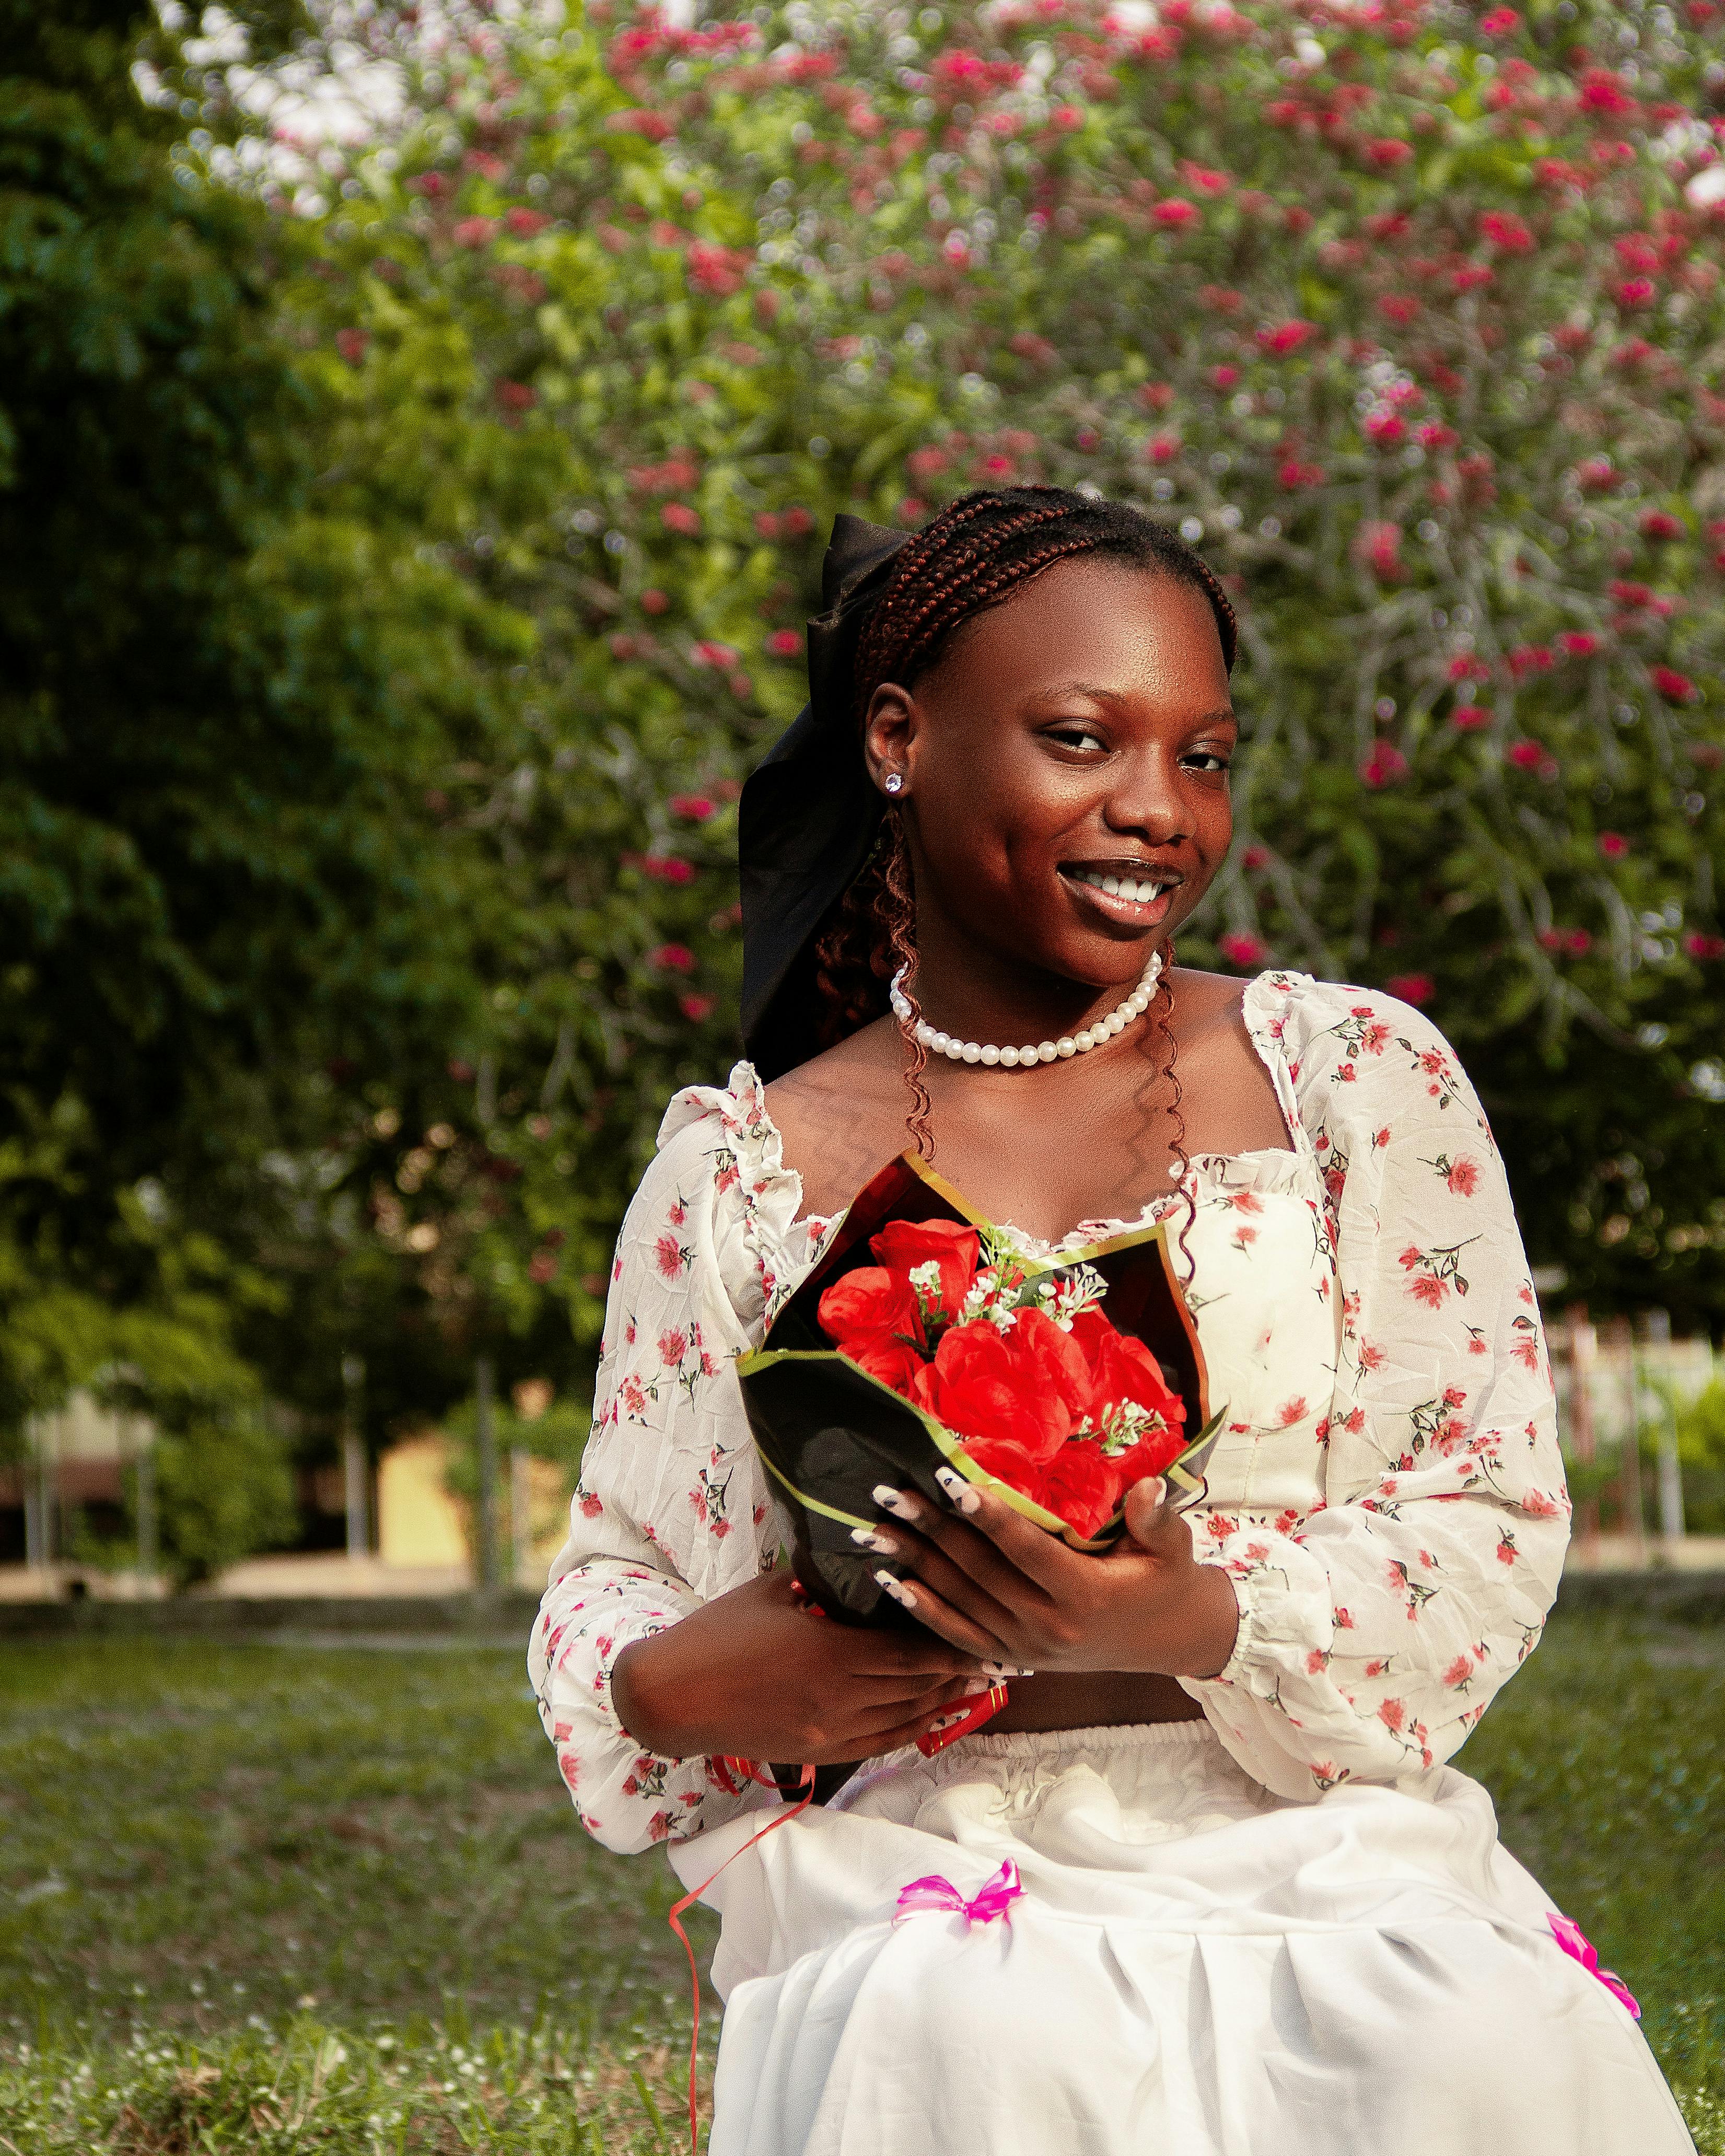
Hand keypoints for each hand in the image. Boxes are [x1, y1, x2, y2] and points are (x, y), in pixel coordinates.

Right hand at [611, 1567, 997, 1765]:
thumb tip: (859, 1551)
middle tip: (996, 1653)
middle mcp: (839, 1696)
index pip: (911, 1650)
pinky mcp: (818, 1750)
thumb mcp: (773, 1591)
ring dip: (945, 1700)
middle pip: (918, 1685)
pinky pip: (881, 1742)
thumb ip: (821, 1579)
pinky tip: (935, 1716)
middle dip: (959, 1670)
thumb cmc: (718, 1633)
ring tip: (979, 1682)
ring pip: (905, 1716)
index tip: (981, 1626)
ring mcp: (830, 1730)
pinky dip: (914, 1728)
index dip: (950, 1642)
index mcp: (830, 1651)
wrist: (673, 1695)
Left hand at [863, 1472, 1240, 1679]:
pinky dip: (921, 1610)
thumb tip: (1148, 1486)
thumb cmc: (1166, 1580)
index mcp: (1085, 1595)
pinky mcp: (1012, 1658)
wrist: (1168, 1639)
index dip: (987, 1515)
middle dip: (931, 1529)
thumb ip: (1157, 1518)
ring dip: (914, 1563)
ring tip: (874, 1528)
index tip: (950, 1481)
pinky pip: (957, 1636)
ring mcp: (1024, 1647)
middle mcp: (1048, 1627)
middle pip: (979, 1573)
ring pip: (959, 1602)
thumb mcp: (1174, 1548)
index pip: (1025, 1550)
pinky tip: (889, 1580)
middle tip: (891, 1492)